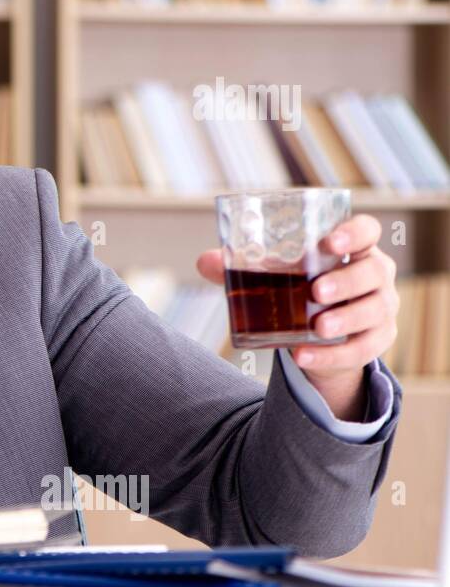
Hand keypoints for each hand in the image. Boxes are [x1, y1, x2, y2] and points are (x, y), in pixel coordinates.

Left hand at [196, 214, 397, 419]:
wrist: (319, 337)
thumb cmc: (300, 290)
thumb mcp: (276, 277)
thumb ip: (243, 267)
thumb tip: (204, 261)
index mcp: (353, 249)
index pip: (367, 231)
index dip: (354, 233)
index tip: (330, 242)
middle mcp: (375, 276)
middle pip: (374, 272)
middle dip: (347, 281)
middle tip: (317, 290)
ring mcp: (381, 309)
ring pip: (373, 312)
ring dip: (345, 319)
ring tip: (317, 326)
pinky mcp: (376, 341)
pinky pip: (361, 350)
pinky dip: (332, 355)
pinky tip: (304, 356)